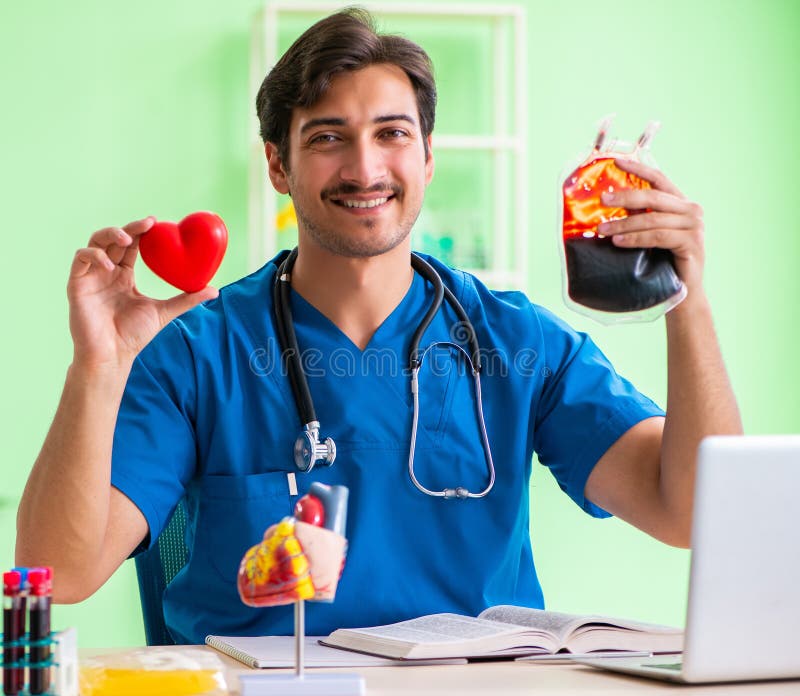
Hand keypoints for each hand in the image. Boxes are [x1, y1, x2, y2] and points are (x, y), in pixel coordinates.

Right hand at [67, 216, 217, 370]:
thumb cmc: (134, 335)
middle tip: (147, 224)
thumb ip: (187, 300)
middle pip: (114, 239)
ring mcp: (91, 277)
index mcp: (124, 276)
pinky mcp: (77, 284)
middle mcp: (106, 273)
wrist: (113, 354)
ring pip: (95, 242)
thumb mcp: (165, 312)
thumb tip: (215, 290)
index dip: (140, 231)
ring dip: (110, 235)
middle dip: (129, 228)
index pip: (131, 246)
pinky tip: (111, 266)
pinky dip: (95, 255)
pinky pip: (81, 258)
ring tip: (128, 240)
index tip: (155, 222)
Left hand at [597, 158, 704, 297]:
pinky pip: (657, 236)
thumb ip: (640, 217)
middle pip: (653, 197)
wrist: (683, 294)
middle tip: (603, 199)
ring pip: (652, 219)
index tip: (617, 162)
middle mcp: (692, 211)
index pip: (659, 180)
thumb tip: (610, 202)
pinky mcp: (692, 243)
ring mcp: (694, 226)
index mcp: (681, 204)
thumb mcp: (649, 235)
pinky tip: (618, 241)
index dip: (639, 169)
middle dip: (625, 196)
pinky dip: (635, 238)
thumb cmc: (663, 264)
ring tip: (603, 229)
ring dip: (624, 223)